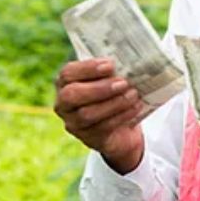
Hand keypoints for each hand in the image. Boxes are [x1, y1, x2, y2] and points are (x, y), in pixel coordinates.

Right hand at [54, 57, 145, 173]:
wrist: (122, 128)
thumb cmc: (114, 95)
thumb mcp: (110, 80)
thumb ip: (112, 71)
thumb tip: (128, 62)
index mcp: (65, 83)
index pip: (68, 73)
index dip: (88, 68)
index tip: (110, 65)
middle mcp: (64, 104)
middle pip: (72, 95)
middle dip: (99, 88)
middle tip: (123, 83)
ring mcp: (73, 123)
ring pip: (87, 114)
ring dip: (114, 103)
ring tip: (133, 94)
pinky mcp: (88, 138)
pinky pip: (102, 128)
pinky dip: (121, 116)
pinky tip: (135, 107)